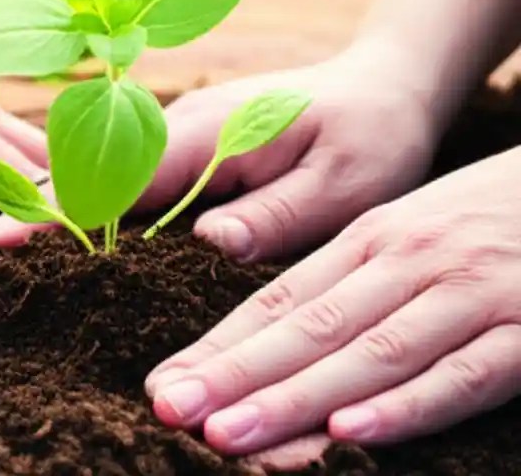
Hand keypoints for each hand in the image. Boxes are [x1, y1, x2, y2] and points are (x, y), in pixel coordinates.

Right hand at [0, 40, 440, 260]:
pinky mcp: (178, 146)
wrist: (382, 87)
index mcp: (206, 133)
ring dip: (47, 198)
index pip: (117, 178)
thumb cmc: (369, 136)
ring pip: (95, 166)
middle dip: (31, 202)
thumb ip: (279, 215)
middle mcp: (175, 126)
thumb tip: (209, 242)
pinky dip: (80, 195)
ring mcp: (172, 132)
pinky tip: (55, 225)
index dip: (59, 209)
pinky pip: (117, 170)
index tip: (1, 236)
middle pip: (86, 167)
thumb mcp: (346, 185)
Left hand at [144, 147, 520, 461]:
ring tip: (231, 434)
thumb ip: (346, 282)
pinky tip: (353, 432)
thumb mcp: (410, 233)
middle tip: (172, 412)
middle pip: (309, 328)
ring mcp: (468, 296)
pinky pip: (464, 375)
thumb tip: (267, 340)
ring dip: (296, 398)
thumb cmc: (487, 218)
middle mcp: (408, 264)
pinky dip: (408, 405)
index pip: (280, 301)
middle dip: (235, 376)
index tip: (164, 385)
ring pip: (371, 354)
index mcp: (371, 241)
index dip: (220, 347)